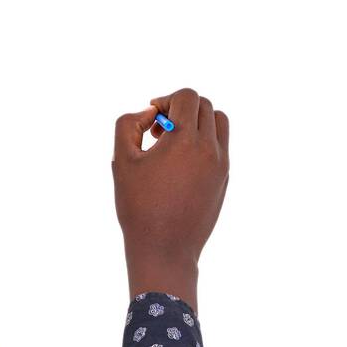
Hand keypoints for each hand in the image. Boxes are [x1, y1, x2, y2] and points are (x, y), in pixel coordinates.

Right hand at [112, 88, 229, 309]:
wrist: (164, 249)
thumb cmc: (138, 206)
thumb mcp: (121, 161)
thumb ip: (127, 125)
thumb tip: (148, 113)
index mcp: (185, 140)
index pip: (188, 97)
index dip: (165, 100)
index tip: (150, 120)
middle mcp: (210, 148)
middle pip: (205, 106)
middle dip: (180, 109)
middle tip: (157, 131)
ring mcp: (222, 165)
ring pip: (219, 124)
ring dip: (197, 123)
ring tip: (173, 143)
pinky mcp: (225, 180)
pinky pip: (220, 146)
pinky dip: (203, 143)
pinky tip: (179, 165)